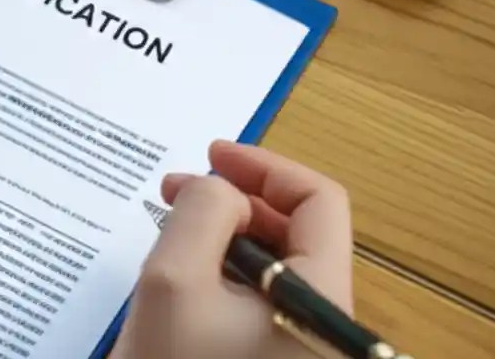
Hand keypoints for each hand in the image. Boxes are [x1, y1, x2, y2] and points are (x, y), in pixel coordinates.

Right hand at [110, 140, 353, 358]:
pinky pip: (259, 298)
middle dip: (235, 199)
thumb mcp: (174, 280)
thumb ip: (202, 212)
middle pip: (299, 231)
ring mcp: (302, 344)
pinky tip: (181, 274)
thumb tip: (221, 192)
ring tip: (170, 229)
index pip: (319, 201)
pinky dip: (223, 271)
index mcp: (321, 297)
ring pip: (274, 265)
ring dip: (224, 234)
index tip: (209, 155)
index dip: (264, 166)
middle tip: (174, 190)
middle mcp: (325, 320)